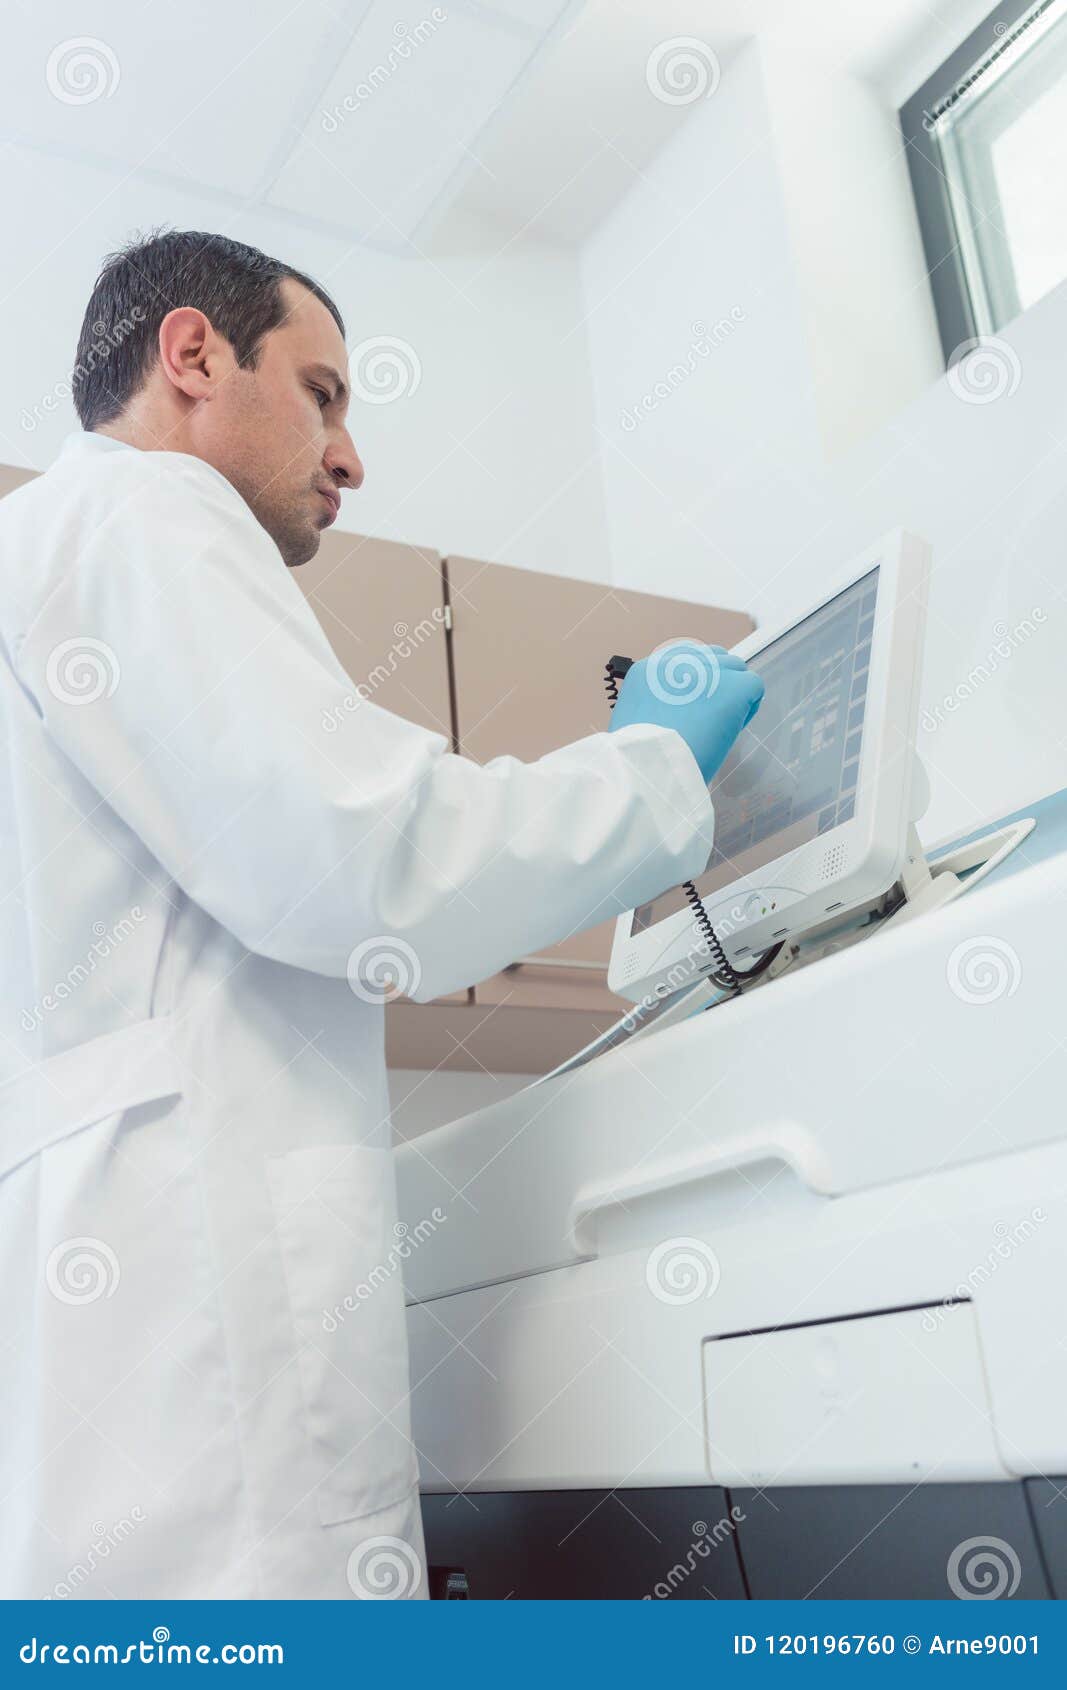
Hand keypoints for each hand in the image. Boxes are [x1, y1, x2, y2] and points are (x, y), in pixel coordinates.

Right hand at [609, 641, 763, 784]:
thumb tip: (679, 711)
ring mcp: (707, 672)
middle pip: (713, 658)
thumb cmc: (641, 759)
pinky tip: (732, 728)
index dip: (696, 681)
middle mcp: (678, 662)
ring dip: (732, 696)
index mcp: (650, 671)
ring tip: (719, 727)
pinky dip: (749, 708)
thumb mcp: (634, 722)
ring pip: (735, 669)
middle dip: (716, 684)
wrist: (651, 769)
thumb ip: (656, 705)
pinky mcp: (733, 687)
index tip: (697, 703)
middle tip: (710, 717)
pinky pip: (754, 686)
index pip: (684, 658)